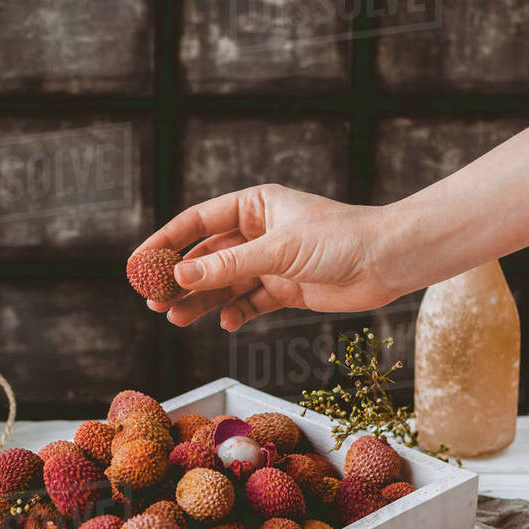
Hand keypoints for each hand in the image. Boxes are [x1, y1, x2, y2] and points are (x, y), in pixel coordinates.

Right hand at [133, 184, 396, 331]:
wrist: (389, 261)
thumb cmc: (340, 239)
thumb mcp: (277, 251)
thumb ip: (227, 266)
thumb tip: (180, 277)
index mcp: (255, 205)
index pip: (197, 222)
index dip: (165, 243)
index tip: (138, 263)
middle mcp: (260, 231)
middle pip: (207, 257)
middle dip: (181, 280)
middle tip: (154, 301)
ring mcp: (273, 260)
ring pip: (225, 283)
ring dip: (201, 301)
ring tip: (175, 319)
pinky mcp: (287, 288)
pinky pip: (250, 301)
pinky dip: (236, 313)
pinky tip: (225, 323)